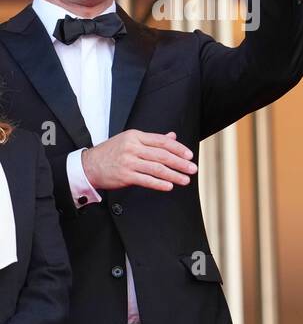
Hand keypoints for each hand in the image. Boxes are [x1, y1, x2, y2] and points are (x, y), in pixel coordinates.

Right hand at [81, 130, 196, 191]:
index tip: (189, 155)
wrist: (88, 165)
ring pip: (157, 168)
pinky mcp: (124, 175)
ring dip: (174, 175)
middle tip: (192, 169)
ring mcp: (128, 161)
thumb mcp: (130, 140)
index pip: (162, 141)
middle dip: (180, 163)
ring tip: (185, 180)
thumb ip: (152, 140)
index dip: (178, 148)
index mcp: (135, 136)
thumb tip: (172, 136)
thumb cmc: (111, 152)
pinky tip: (169, 186)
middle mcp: (132, 147)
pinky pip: (146, 180)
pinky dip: (159, 184)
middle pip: (162, 155)